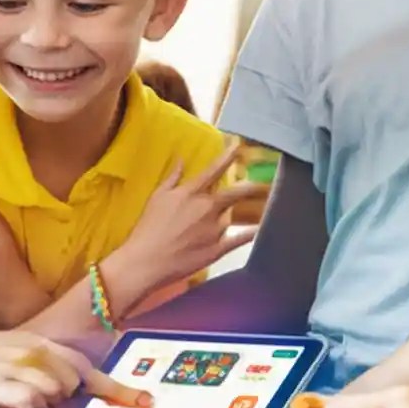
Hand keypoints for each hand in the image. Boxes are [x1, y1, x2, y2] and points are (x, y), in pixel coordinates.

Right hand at [0, 328, 152, 407]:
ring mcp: (20, 367)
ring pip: (59, 392)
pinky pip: (35, 404)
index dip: (115, 386)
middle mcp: (35, 351)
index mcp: (38, 342)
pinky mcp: (3, 385)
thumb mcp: (8, 354)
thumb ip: (36, 369)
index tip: (144, 401)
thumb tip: (56, 396)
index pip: (85, 364)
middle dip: (71, 402)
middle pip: (76, 381)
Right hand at [127, 141, 266, 283]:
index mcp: (192, 193)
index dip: (228, 156)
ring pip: (230, 218)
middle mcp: (208, 208)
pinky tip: (258, 230)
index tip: (239, 146)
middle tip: (262, 185)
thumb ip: (172, 178)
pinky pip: (240, 239)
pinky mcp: (218, 249)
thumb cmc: (148, 228)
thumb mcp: (157, 198)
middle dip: (250, 188)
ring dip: (227, 218)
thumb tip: (181, 160)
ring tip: (211, 227)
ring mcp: (215, 229)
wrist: (146, 261)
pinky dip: (250, 234)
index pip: (214, 170)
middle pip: (235, 193)